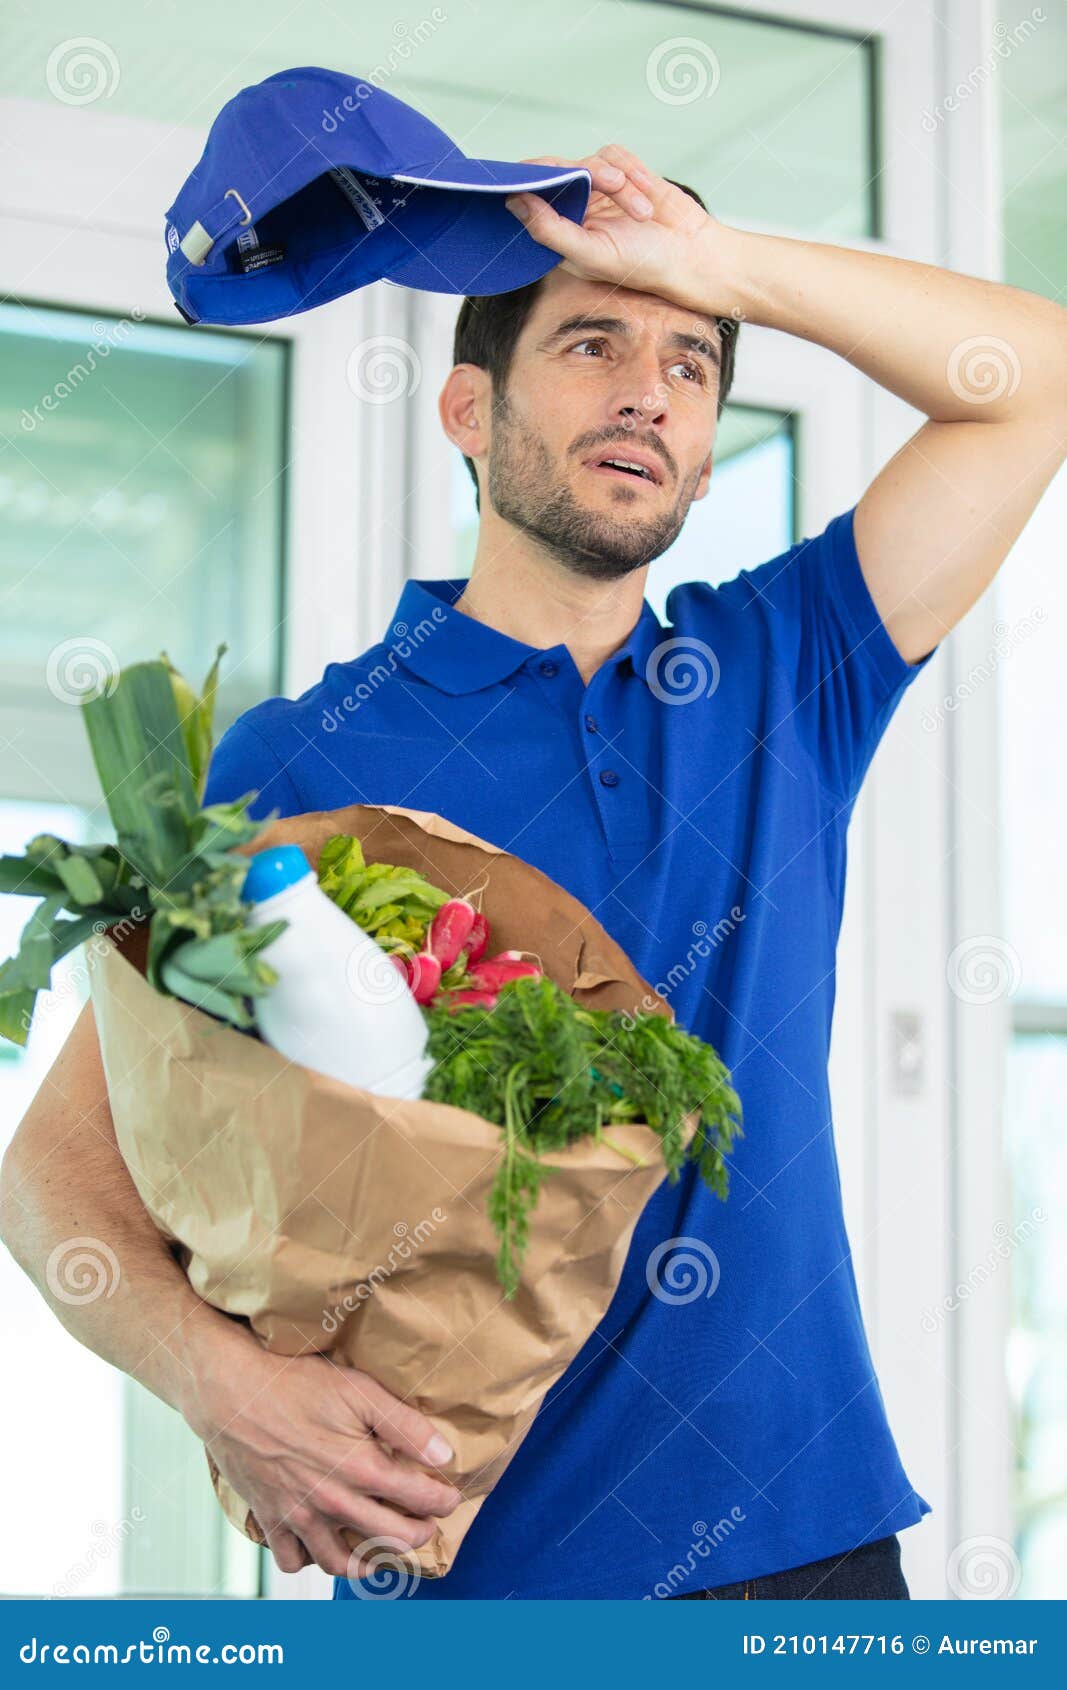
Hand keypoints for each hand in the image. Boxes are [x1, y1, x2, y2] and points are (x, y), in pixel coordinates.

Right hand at [187, 1337, 460, 1580]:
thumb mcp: (359, 1390)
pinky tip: (324, 1543)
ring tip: (381, 1549)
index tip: (451, 1496)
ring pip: (342, 1563)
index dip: (444, 1500)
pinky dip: (311, 1560)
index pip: (419, 1499)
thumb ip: (404, 1425)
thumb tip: (444, 1455)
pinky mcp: (270, 1519)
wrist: (231, 1393)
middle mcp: (333, 1503)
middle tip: (426, 1524)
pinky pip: (294, 1561)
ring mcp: (300, 1517)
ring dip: (369, 1561)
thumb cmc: (295, 1383)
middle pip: (391, 1538)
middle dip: (418, 1534)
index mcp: (361, 1470)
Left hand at [505, 143, 731, 312]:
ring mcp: (596, 190)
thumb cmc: (641, 264)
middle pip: (557, 170)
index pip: (527, 197)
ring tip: (643, 212)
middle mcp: (573, 209)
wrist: (690, 253)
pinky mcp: (620, 172)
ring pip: (591, 161)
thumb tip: (513, 201)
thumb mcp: (590, 253)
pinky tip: (649, 196)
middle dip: (584, 175)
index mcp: (558, 233)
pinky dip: (634, 172)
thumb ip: (549, 230)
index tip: (527, 175)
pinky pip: (615, 155)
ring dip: (620, 183)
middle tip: (608, 184)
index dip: (524, 181)